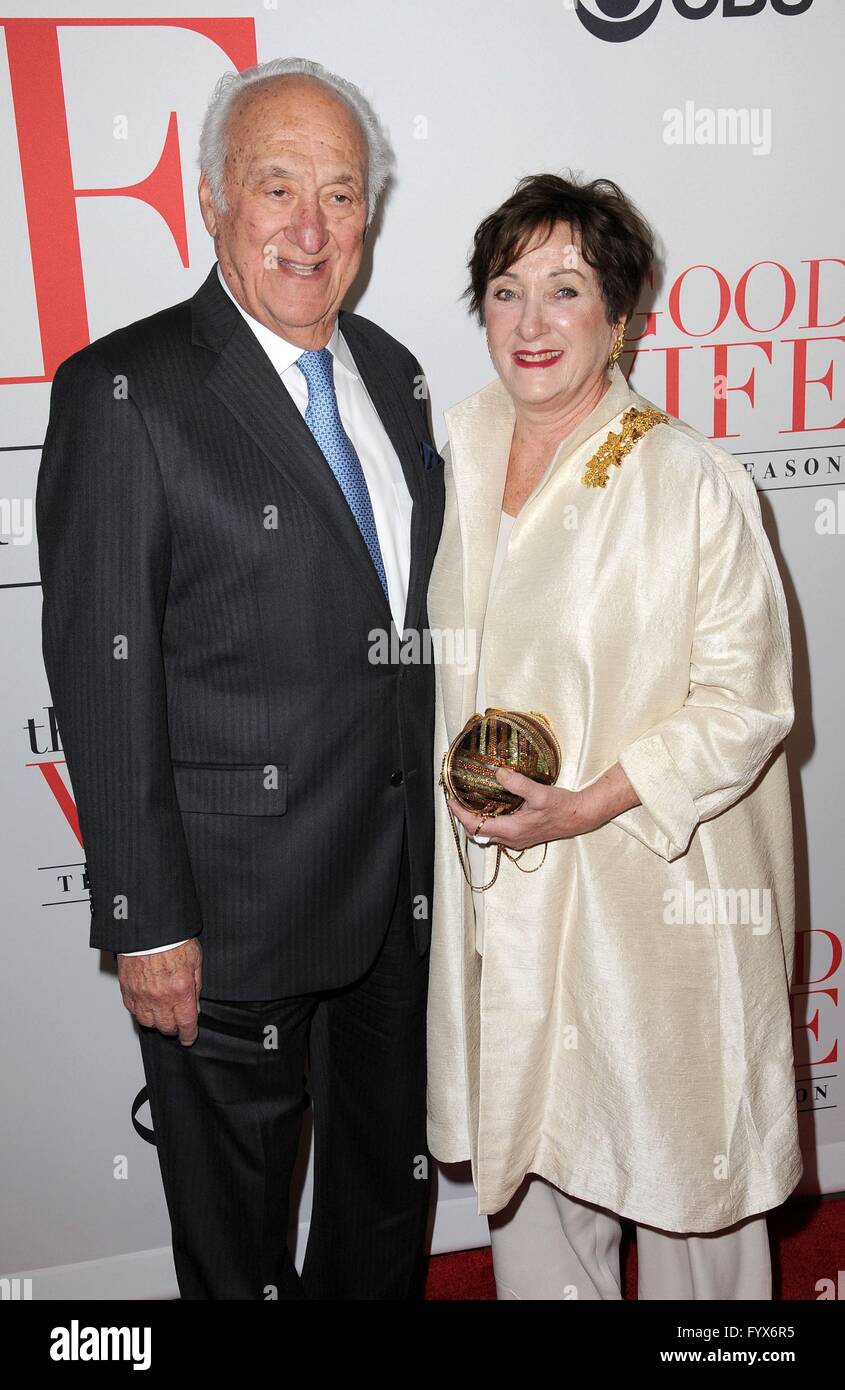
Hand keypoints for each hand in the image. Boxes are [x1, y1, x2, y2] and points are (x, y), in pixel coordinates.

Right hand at [118, 938, 202, 1045]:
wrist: (149, 927)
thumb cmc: (172, 938)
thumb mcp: (195, 960)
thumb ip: (196, 986)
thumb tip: (195, 1006)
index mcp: (180, 990)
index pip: (185, 1023)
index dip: (188, 1034)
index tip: (188, 1038)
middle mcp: (160, 996)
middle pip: (166, 1027)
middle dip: (174, 1028)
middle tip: (177, 1023)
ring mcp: (141, 994)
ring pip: (147, 1022)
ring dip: (156, 1021)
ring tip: (162, 1014)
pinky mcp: (127, 989)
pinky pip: (133, 1010)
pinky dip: (141, 1012)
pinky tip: (147, 1005)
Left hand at [447, 761, 639, 851]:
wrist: (579, 817)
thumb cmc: (562, 806)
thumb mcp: (540, 792)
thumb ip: (517, 783)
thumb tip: (498, 772)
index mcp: (511, 829)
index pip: (475, 825)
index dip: (459, 813)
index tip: (450, 799)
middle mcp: (511, 839)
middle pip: (477, 833)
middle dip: (464, 817)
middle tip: (456, 799)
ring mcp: (516, 840)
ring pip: (487, 834)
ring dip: (475, 820)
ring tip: (468, 801)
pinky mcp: (521, 837)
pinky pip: (497, 832)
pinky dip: (488, 821)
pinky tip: (490, 805)